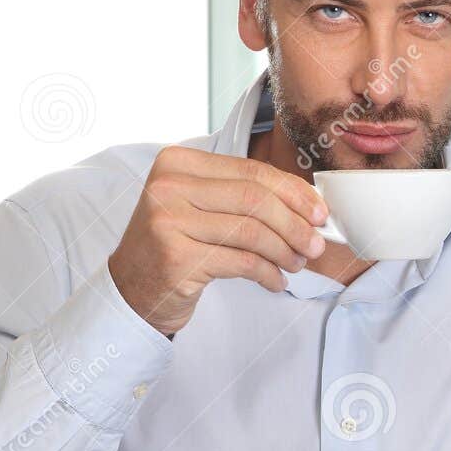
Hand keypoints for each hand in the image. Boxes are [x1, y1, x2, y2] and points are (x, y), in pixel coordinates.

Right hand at [108, 145, 327, 334]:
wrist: (131, 288)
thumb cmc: (176, 245)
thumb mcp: (201, 207)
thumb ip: (244, 197)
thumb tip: (309, 206)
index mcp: (178, 162)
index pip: (251, 171)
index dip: (293, 192)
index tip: (319, 212)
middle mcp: (169, 186)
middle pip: (255, 199)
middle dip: (296, 224)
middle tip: (315, 244)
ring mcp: (169, 221)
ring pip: (252, 231)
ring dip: (285, 251)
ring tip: (297, 264)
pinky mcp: (176, 257)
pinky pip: (241, 262)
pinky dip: (268, 273)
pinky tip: (275, 281)